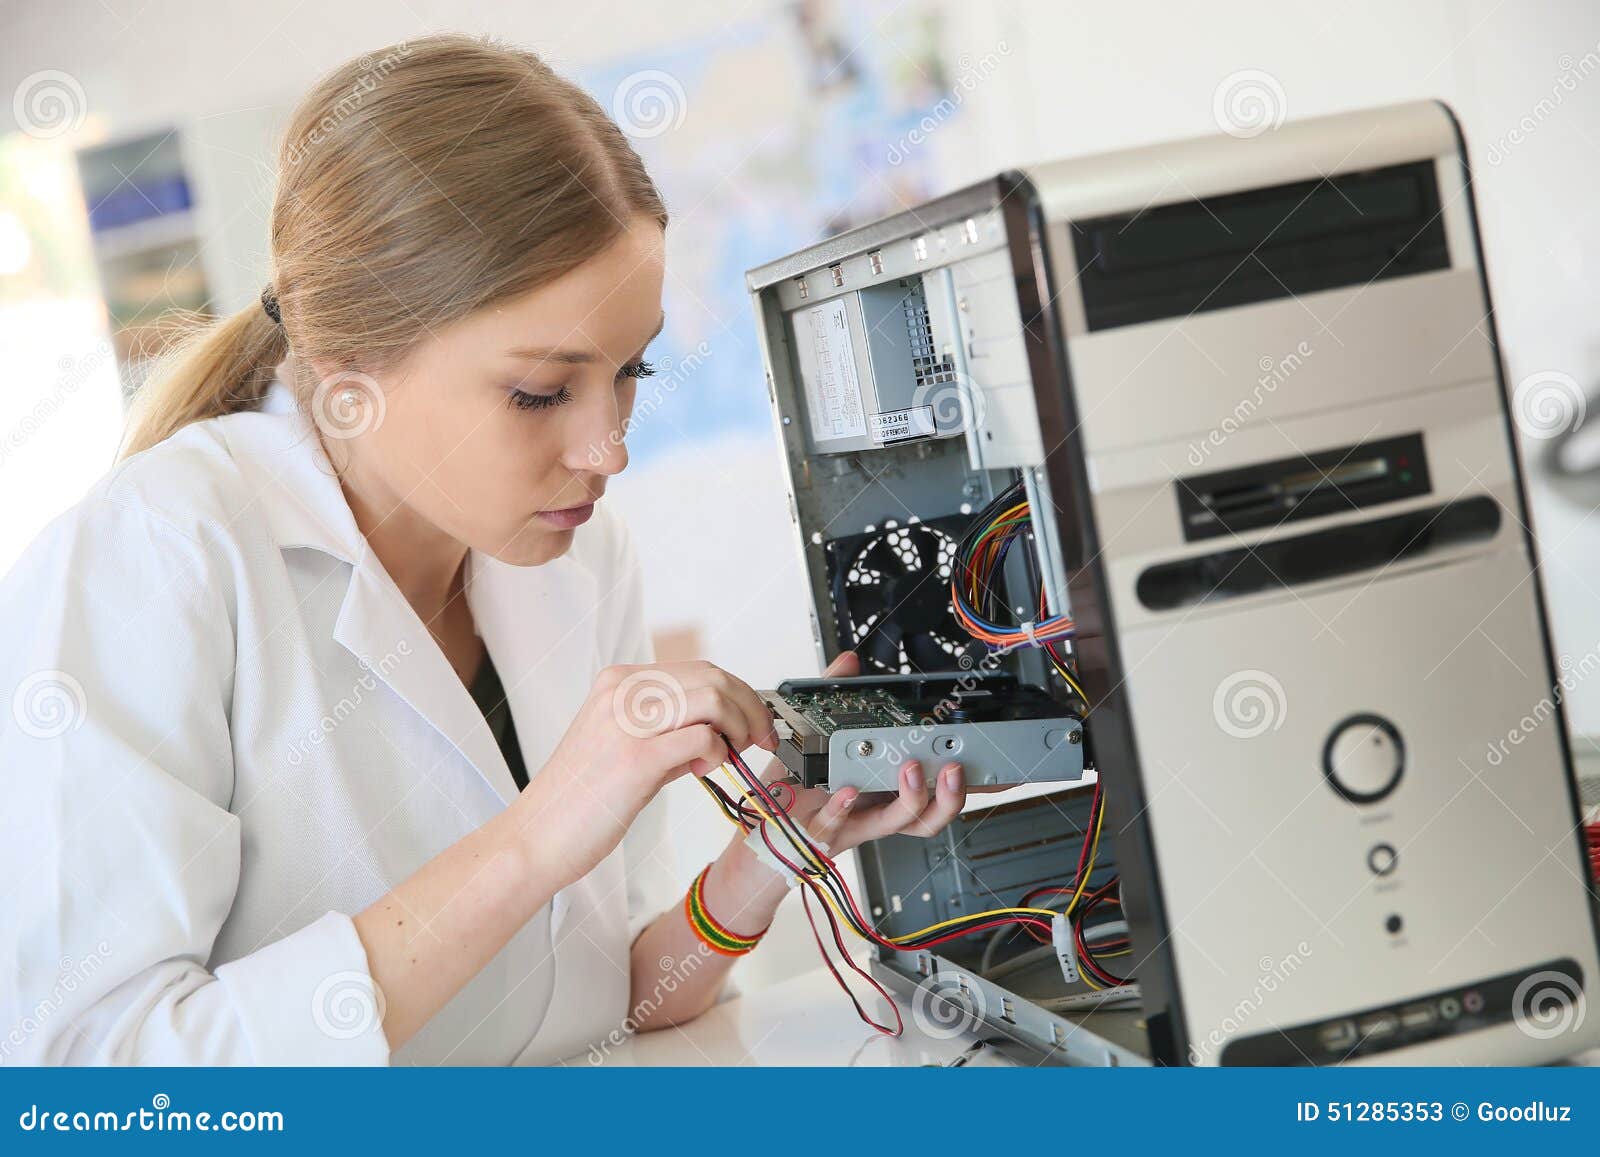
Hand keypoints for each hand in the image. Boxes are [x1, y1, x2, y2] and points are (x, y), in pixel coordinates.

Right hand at [518, 660, 776, 887]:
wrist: (535, 837)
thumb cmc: (577, 799)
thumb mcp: (623, 747)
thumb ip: (668, 732)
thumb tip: (719, 732)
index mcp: (617, 683)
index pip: (699, 670)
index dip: (739, 693)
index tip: (754, 721)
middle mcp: (621, 693)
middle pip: (713, 677)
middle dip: (750, 707)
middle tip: (759, 738)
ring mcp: (627, 722)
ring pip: (713, 698)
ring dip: (740, 726)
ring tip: (735, 754)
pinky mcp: (635, 758)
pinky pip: (701, 737)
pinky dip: (718, 752)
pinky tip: (706, 770)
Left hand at [775, 651, 968, 855]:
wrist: (765, 826)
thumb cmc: (795, 786)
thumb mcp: (815, 732)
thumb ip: (834, 694)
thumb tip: (849, 662)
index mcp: (888, 783)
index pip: (942, 785)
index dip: (977, 780)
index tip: (1005, 769)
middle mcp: (881, 805)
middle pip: (936, 812)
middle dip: (955, 793)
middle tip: (956, 768)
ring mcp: (860, 821)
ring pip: (905, 823)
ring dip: (915, 798)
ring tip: (911, 771)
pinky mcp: (831, 833)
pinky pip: (843, 826)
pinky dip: (844, 810)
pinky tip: (846, 794)